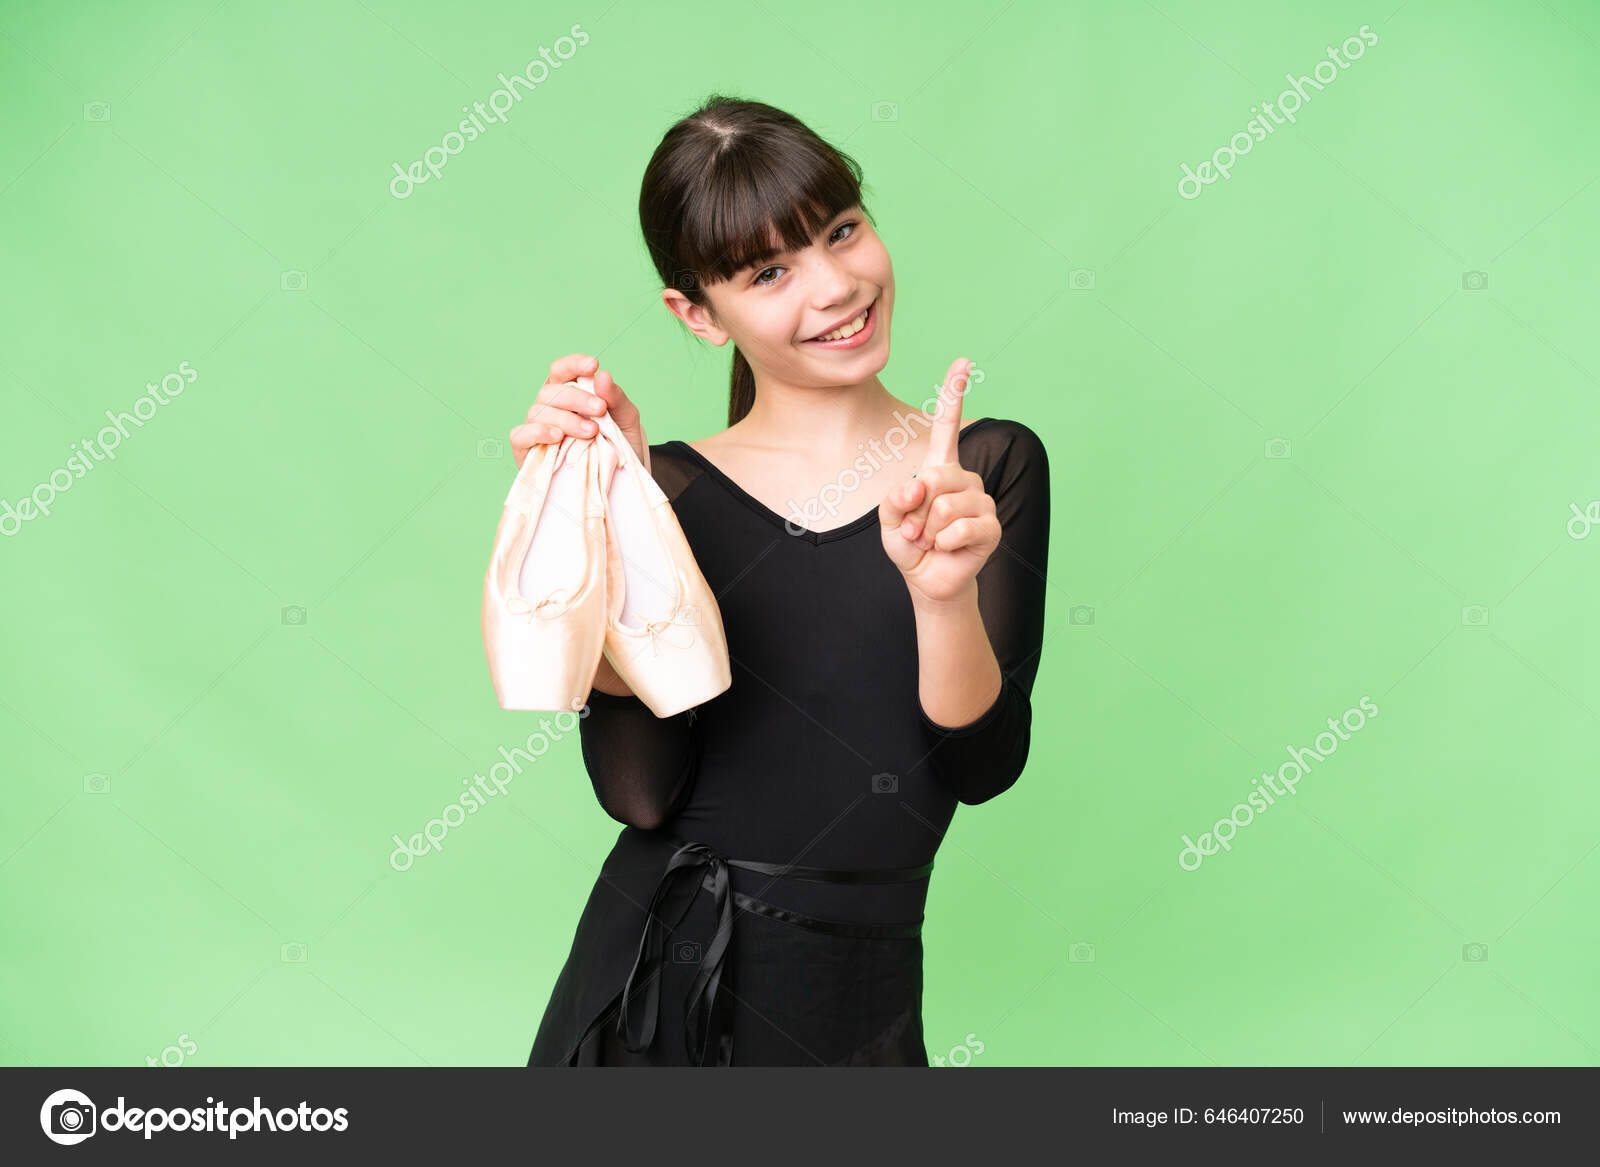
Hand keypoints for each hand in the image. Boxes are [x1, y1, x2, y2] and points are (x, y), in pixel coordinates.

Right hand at [509, 353, 649, 474]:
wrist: (621, 484)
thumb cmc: (621, 448)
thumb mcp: (627, 421)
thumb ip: (616, 398)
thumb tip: (602, 374)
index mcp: (570, 395)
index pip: (562, 371)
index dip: (573, 364)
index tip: (593, 364)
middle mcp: (550, 409)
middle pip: (550, 391)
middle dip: (576, 397)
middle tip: (600, 409)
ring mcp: (537, 430)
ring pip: (538, 411)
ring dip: (565, 419)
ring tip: (591, 432)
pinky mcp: (527, 452)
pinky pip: (520, 435)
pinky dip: (537, 432)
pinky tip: (558, 437)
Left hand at [879, 358, 999, 604]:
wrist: (928, 579)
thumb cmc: (910, 544)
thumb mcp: (888, 520)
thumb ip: (895, 499)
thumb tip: (920, 488)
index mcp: (939, 468)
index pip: (945, 426)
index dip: (953, 393)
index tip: (963, 361)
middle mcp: (964, 478)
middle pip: (934, 478)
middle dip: (914, 511)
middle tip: (915, 529)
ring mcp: (981, 501)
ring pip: (945, 506)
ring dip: (928, 530)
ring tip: (930, 540)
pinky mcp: (991, 526)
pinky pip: (959, 528)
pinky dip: (943, 543)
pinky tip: (946, 549)